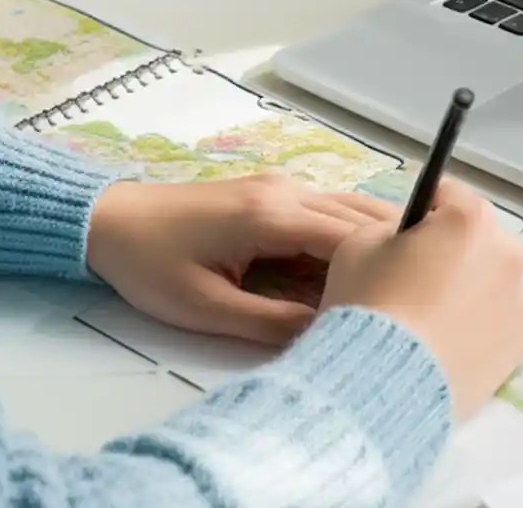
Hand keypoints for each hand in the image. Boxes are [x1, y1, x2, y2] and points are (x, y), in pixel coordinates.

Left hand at [86, 174, 398, 345]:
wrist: (106, 220)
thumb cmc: (148, 264)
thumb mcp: (206, 306)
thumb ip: (270, 322)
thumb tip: (325, 335)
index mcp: (271, 216)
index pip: (351, 240)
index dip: (379, 273)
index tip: (398, 307)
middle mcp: (286, 191)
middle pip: (361, 218)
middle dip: (389, 255)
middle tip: (416, 295)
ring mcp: (281, 187)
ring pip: (349, 209)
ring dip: (374, 242)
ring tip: (400, 280)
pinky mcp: (273, 192)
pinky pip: (327, 211)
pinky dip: (350, 236)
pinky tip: (359, 267)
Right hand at [321, 179, 522, 421]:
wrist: (384, 383)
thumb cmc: (369, 303)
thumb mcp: (359, 243)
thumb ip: (392, 228)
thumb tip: (411, 240)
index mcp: (471, 219)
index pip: (447, 194)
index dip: (422, 209)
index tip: (405, 233)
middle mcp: (508, 253)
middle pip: (477, 239)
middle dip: (451, 251)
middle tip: (414, 282)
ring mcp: (519, 302)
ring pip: (491, 281)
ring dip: (468, 289)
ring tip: (430, 321)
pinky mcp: (520, 344)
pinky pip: (496, 321)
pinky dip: (476, 326)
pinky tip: (444, 345)